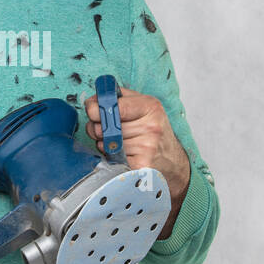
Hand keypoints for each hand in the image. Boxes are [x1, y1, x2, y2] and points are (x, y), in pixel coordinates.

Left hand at [84, 85, 189, 236]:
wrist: (172, 159)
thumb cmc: (153, 130)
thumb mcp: (143, 105)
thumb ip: (119, 98)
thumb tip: (93, 100)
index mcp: (150, 107)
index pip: (113, 106)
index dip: (95, 109)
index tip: (92, 110)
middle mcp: (151, 127)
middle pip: (104, 127)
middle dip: (97, 128)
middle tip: (105, 129)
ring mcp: (147, 148)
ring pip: (106, 144)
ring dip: (104, 144)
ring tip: (118, 142)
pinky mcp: (141, 166)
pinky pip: (111, 159)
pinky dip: (111, 157)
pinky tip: (122, 154)